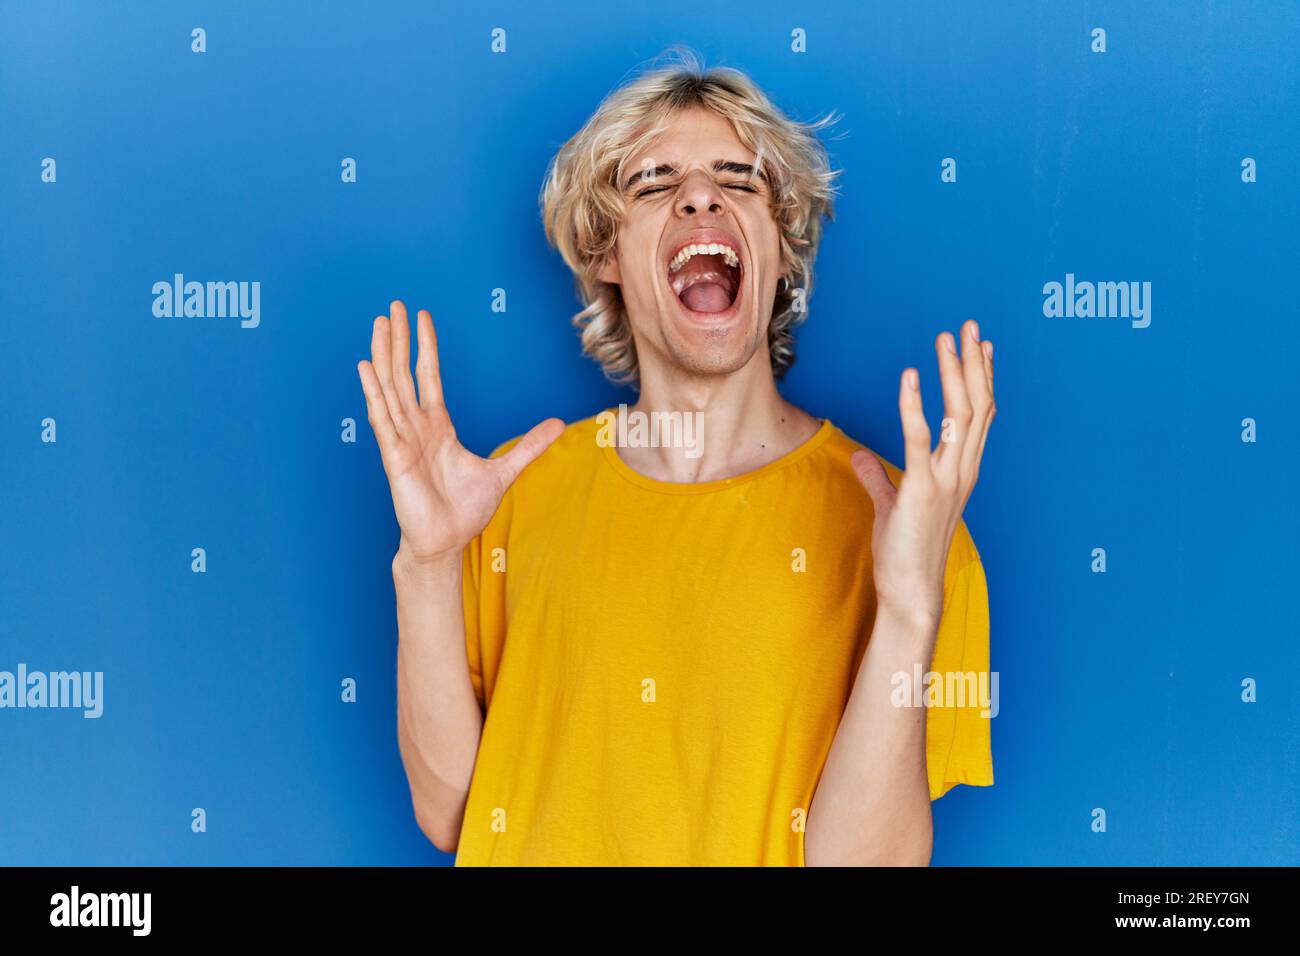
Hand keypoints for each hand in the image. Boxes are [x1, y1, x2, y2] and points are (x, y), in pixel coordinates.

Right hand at [357, 300, 563, 565]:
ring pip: (390, 389)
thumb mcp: (505, 470)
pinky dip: (374, 393)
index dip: (425, 347)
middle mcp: (417, 428)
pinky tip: (366, 368)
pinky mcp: (395, 457)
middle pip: (405, 373)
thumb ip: (530, 446)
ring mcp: (403, 440)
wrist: (446, 543)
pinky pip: (383, 419)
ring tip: (380, 324)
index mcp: (438, 428)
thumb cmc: (465, 511)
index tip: (422, 317)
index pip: (428, 378)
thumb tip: (559, 425)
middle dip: (401, 340)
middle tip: (394, 305)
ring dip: (384, 355)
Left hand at [850, 319, 995, 634]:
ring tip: (946, 339)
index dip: (982, 379)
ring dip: (953, 373)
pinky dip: (915, 405)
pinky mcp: (922, 491)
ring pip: (961, 415)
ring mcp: (947, 481)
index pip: (980, 416)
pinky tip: (909, 377)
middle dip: (974, 363)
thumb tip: (861, 456)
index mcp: (962, 472)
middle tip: (971, 327)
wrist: (910, 592)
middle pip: (978, 406)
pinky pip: (920, 440)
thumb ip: (879, 477)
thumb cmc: (903, 553)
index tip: (982, 347)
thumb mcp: (890, 506)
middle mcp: (963, 472)